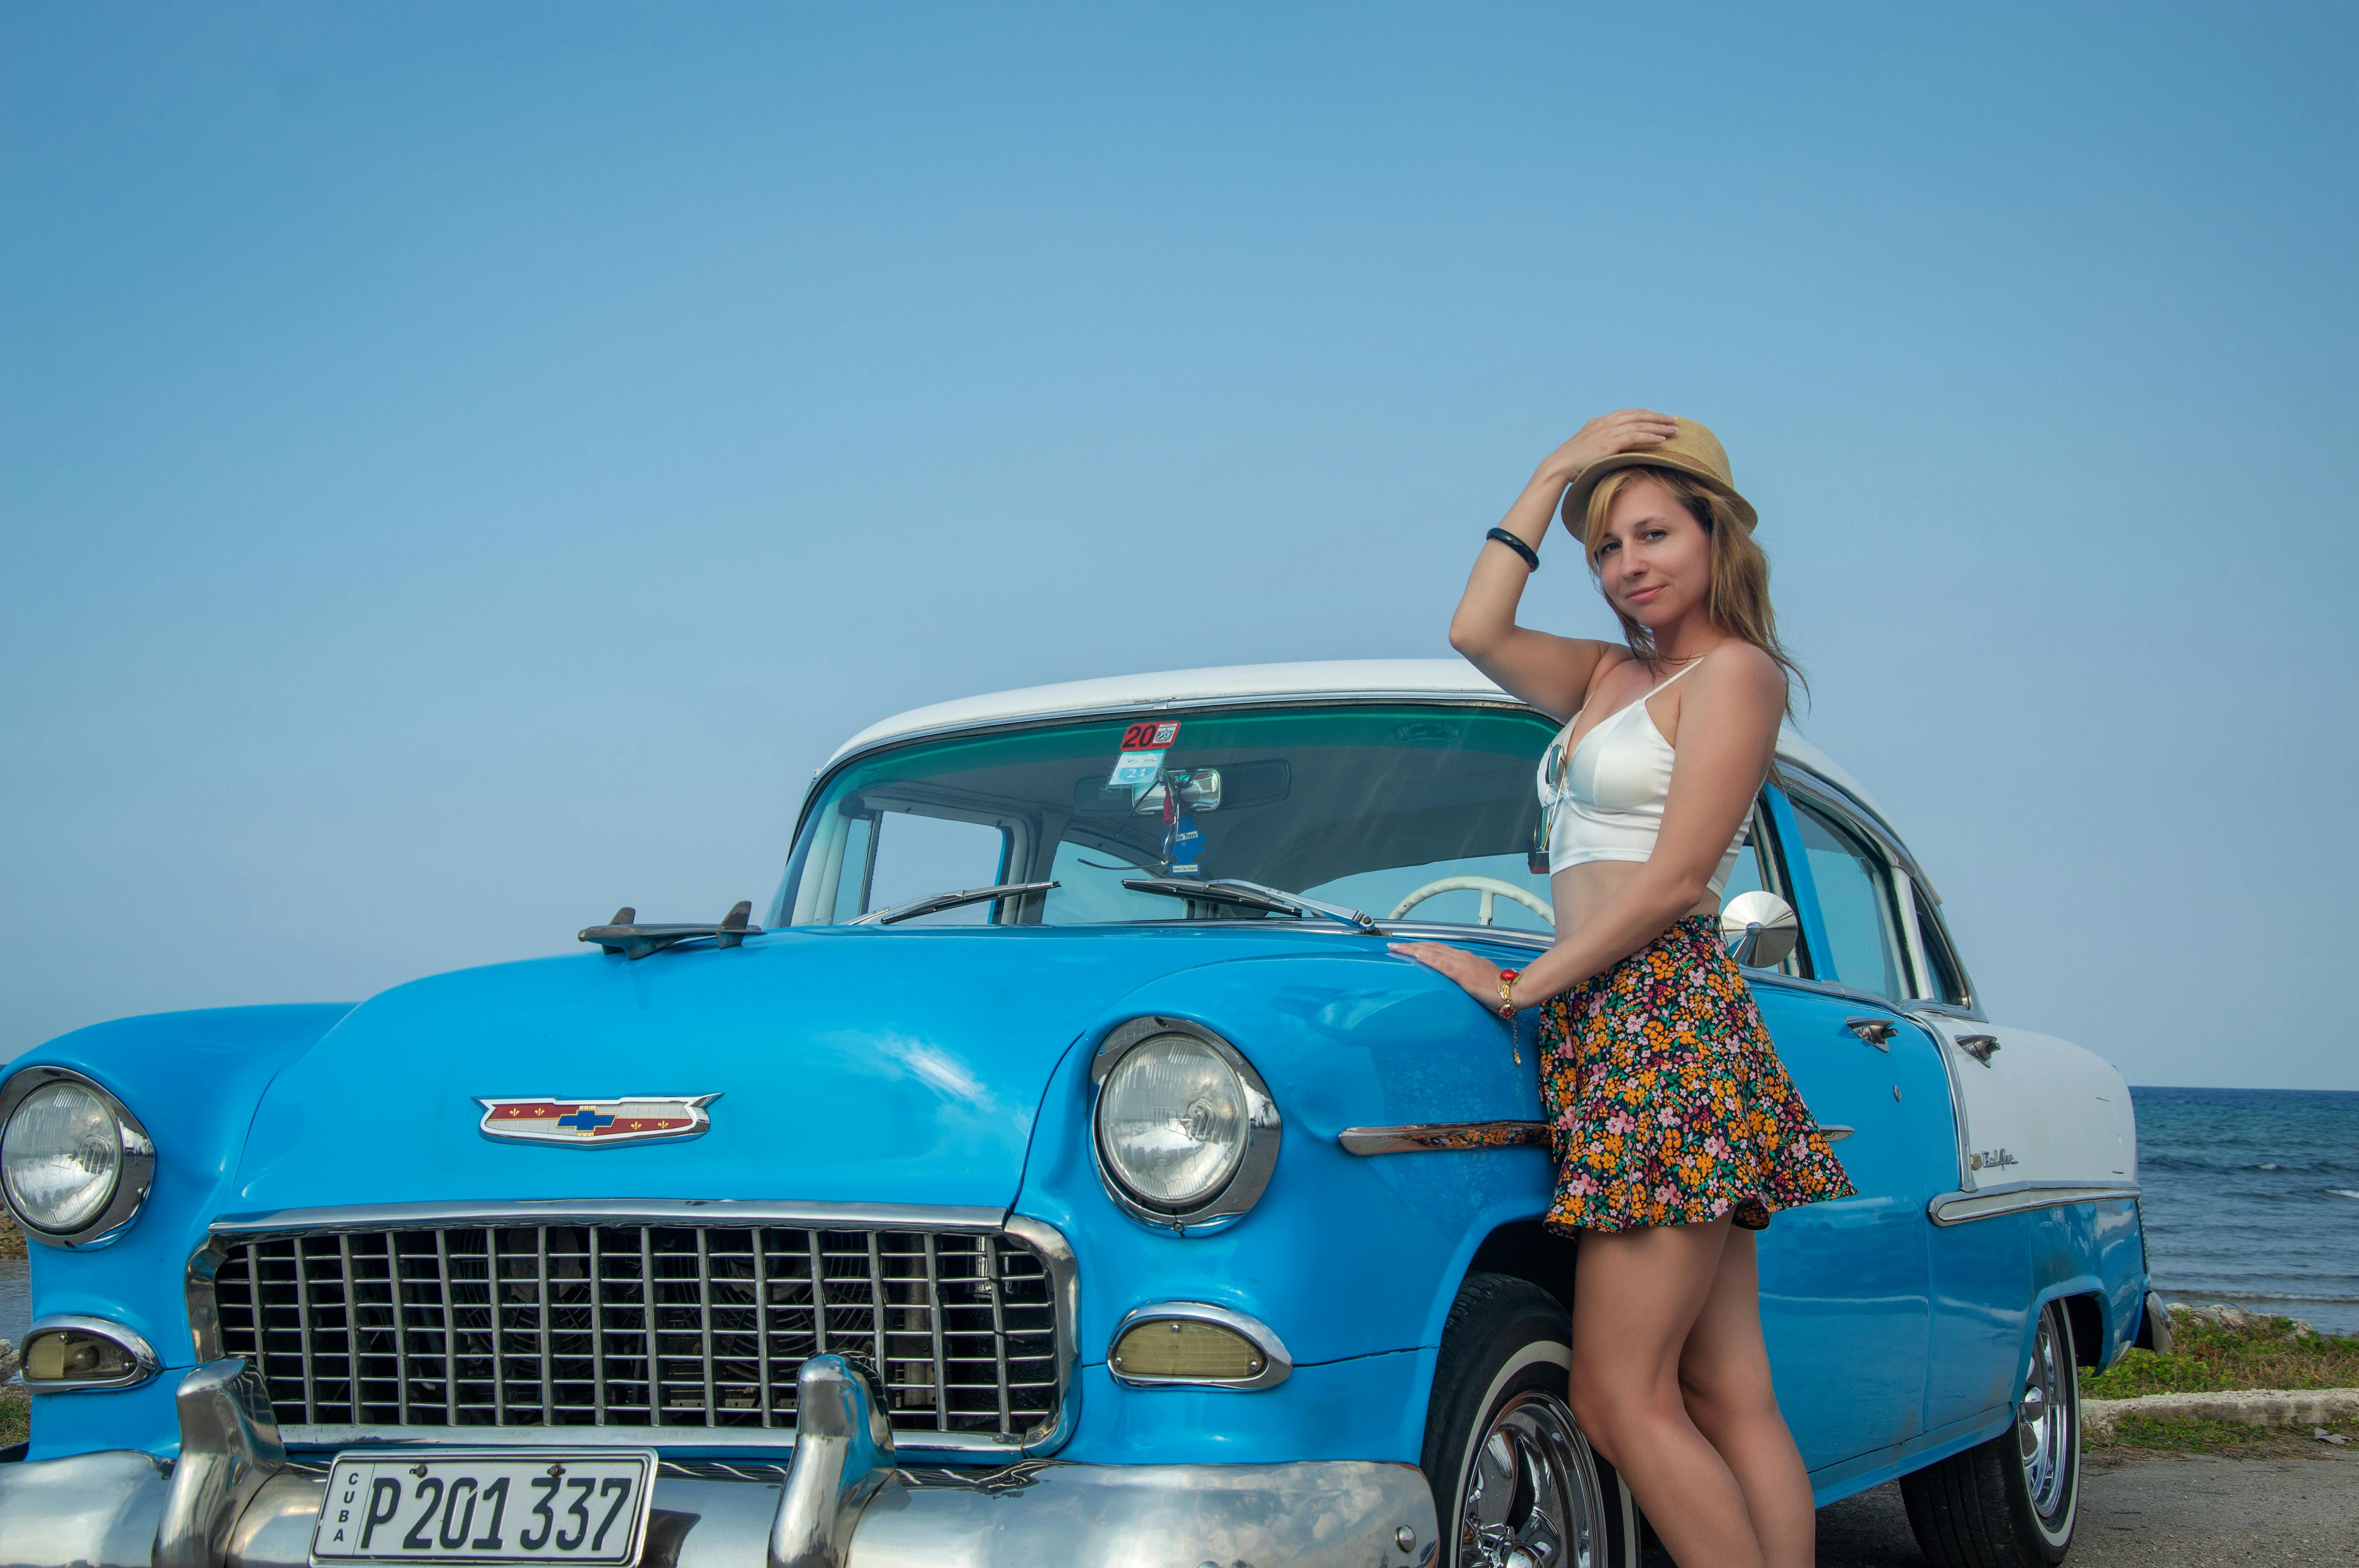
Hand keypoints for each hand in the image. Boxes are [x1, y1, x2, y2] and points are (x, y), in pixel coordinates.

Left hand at [1388, 941, 1505, 1012]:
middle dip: (1411, 946)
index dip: (1421, 946)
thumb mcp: (1478, 978)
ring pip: (1433, 953)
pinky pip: (1443, 965)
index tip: (1406, 946)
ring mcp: (1462, 964)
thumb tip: (1455, 979)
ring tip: (1398, 949)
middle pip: (1431, 948)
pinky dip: (1430, 960)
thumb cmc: (1497, 987)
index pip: (1438, 949)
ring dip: (1414, 950)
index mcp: (1464, 958)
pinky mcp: (1463, 975)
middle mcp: (1461, 957)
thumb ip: (1465, 976)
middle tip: (1393, 945)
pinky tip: (1418, 957)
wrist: (1512, 990)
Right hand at [1536, 409, 1677, 485]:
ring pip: (1639, 424)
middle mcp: (1604, 423)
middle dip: (1657, 417)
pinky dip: (1649, 437)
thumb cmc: (1570, 462)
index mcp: (1598, 422)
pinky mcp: (1609, 443)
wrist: (1559, 466)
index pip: (1626, 413)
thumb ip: (1597, 442)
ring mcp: (1607, 432)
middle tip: (1672, 419)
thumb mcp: (1585, 447)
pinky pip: (1635, 437)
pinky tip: (1661, 439)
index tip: (1657, 415)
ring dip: (1659, 426)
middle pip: (1637, 416)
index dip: (1643, 413)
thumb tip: (1607, 448)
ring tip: (1674, 429)